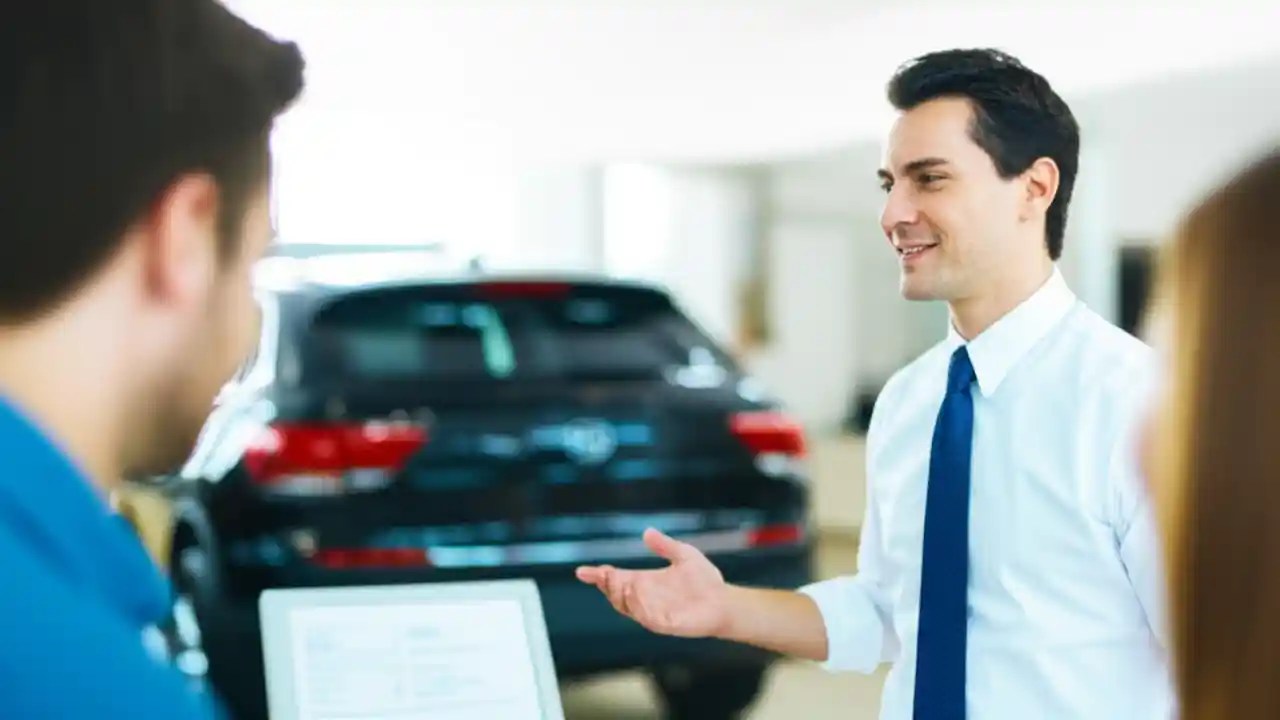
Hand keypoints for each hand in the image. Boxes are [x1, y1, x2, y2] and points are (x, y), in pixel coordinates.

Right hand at [576, 528, 730, 638]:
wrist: (725, 601)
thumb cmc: (705, 581)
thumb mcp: (683, 555)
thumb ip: (665, 545)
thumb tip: (646, 531)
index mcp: (646, 582)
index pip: (616, 579)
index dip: (599, 576)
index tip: (582, 571)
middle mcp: (646, 598)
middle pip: (616, 594)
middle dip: (606, 585)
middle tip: (602, 574)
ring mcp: (653, 612)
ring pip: (627, 606)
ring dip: (619, 594)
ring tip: (615, 579)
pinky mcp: (665, 622)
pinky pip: (646, 616)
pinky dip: (638, 605)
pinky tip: (634, 591)